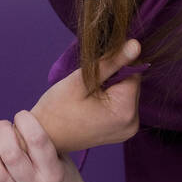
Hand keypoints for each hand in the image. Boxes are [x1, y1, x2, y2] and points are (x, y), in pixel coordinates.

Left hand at [0, 109, 86, 181]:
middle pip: (11, 155)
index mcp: (53, 172)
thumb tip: (17, 116)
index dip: (26, 121)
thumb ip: (44, 141)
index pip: (37, 141)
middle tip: (1, 125)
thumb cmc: (63, 178)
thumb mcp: (63, 159)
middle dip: (1, 131)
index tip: (21, 115)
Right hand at [30, 38, 142, 154]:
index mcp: (125, 111)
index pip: (133, 72)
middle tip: (87, 86)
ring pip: (126, 92)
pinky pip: (122, 104)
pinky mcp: (122, 130)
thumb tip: (136, 44)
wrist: (44, 136)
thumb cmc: (57, 109)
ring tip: (88, 96)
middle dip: (113, 78)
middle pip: (131, 83)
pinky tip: (92, 103)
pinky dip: (110, 98)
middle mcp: (133, 123)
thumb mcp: (82, 80)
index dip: (114, 65)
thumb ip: (111, 62)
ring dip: (110, 87)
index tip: (93, 73)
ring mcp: (129, 129)